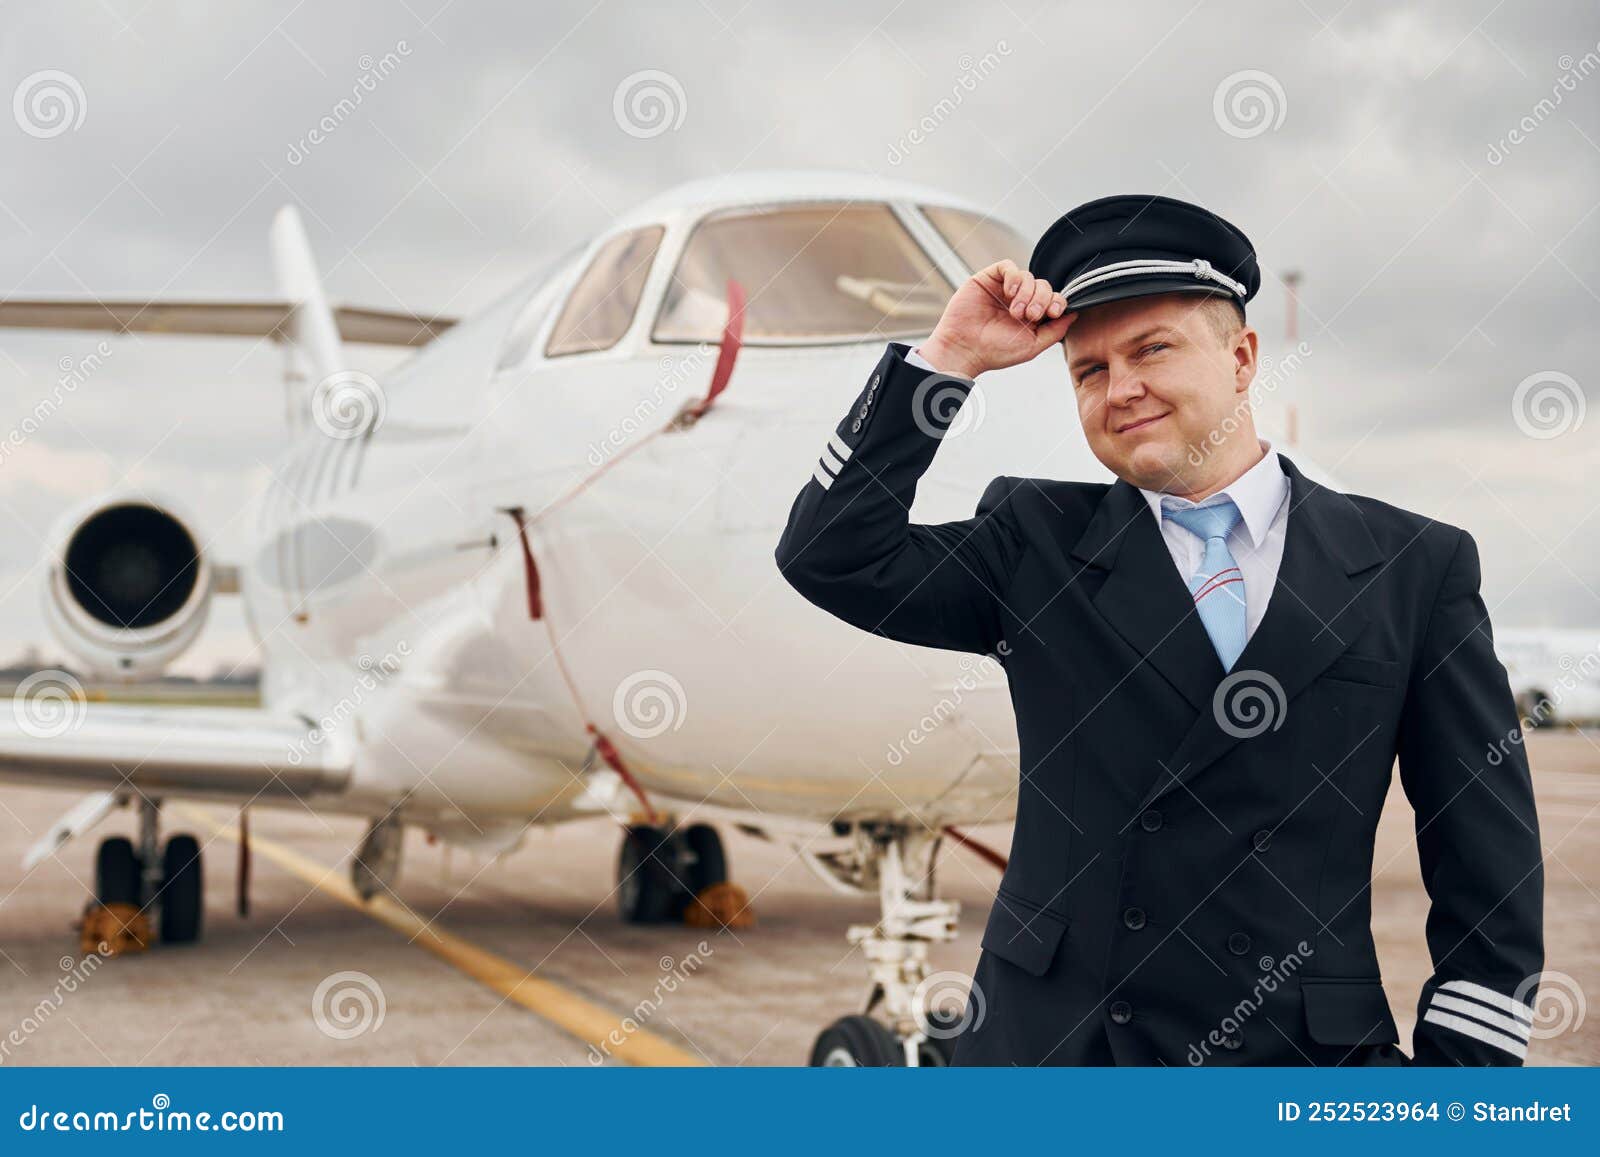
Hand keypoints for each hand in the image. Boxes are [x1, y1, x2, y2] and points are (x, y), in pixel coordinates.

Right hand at [917, 259, 1077, 378]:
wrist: (964, 349)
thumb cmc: (994, 352)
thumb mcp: (1032, 346)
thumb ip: (1055, 331)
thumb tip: (1074, 314)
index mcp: (1031, 316)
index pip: (1053, 299)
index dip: (1058, 302)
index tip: (1053, 313)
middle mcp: (1019, 300)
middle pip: (1044, 286)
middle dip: (1042, 299)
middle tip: (1029, 315)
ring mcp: (1003, 289)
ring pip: (1028, 276)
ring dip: (1026, 293)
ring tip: (1015, 311)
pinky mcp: (988, 279)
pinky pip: (1009, 267)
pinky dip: (1014, 277)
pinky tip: (1009, 293)